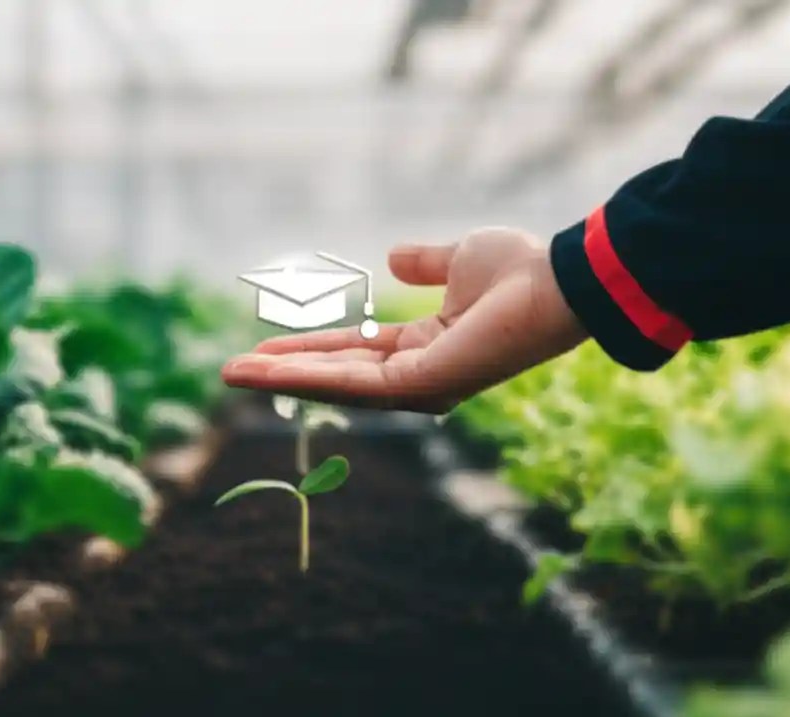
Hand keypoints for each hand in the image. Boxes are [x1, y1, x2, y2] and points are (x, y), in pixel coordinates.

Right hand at [221, 228, 589, 412]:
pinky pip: (354, 383)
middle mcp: (418, 375)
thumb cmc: (521, 270)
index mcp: (425, 348)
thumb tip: (392, 256)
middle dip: (283, 374)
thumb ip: (424, 262)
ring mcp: (420, 386)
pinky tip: (271, 369)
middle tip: (230, 371)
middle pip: (336, 377)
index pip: (353, 353)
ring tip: (233, 374)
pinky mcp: (421, 385)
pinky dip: (309, 376)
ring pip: (336, 386)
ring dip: (283, 379)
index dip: (309, 350)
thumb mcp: (458, 258)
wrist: (558, 280)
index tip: (265, 344)